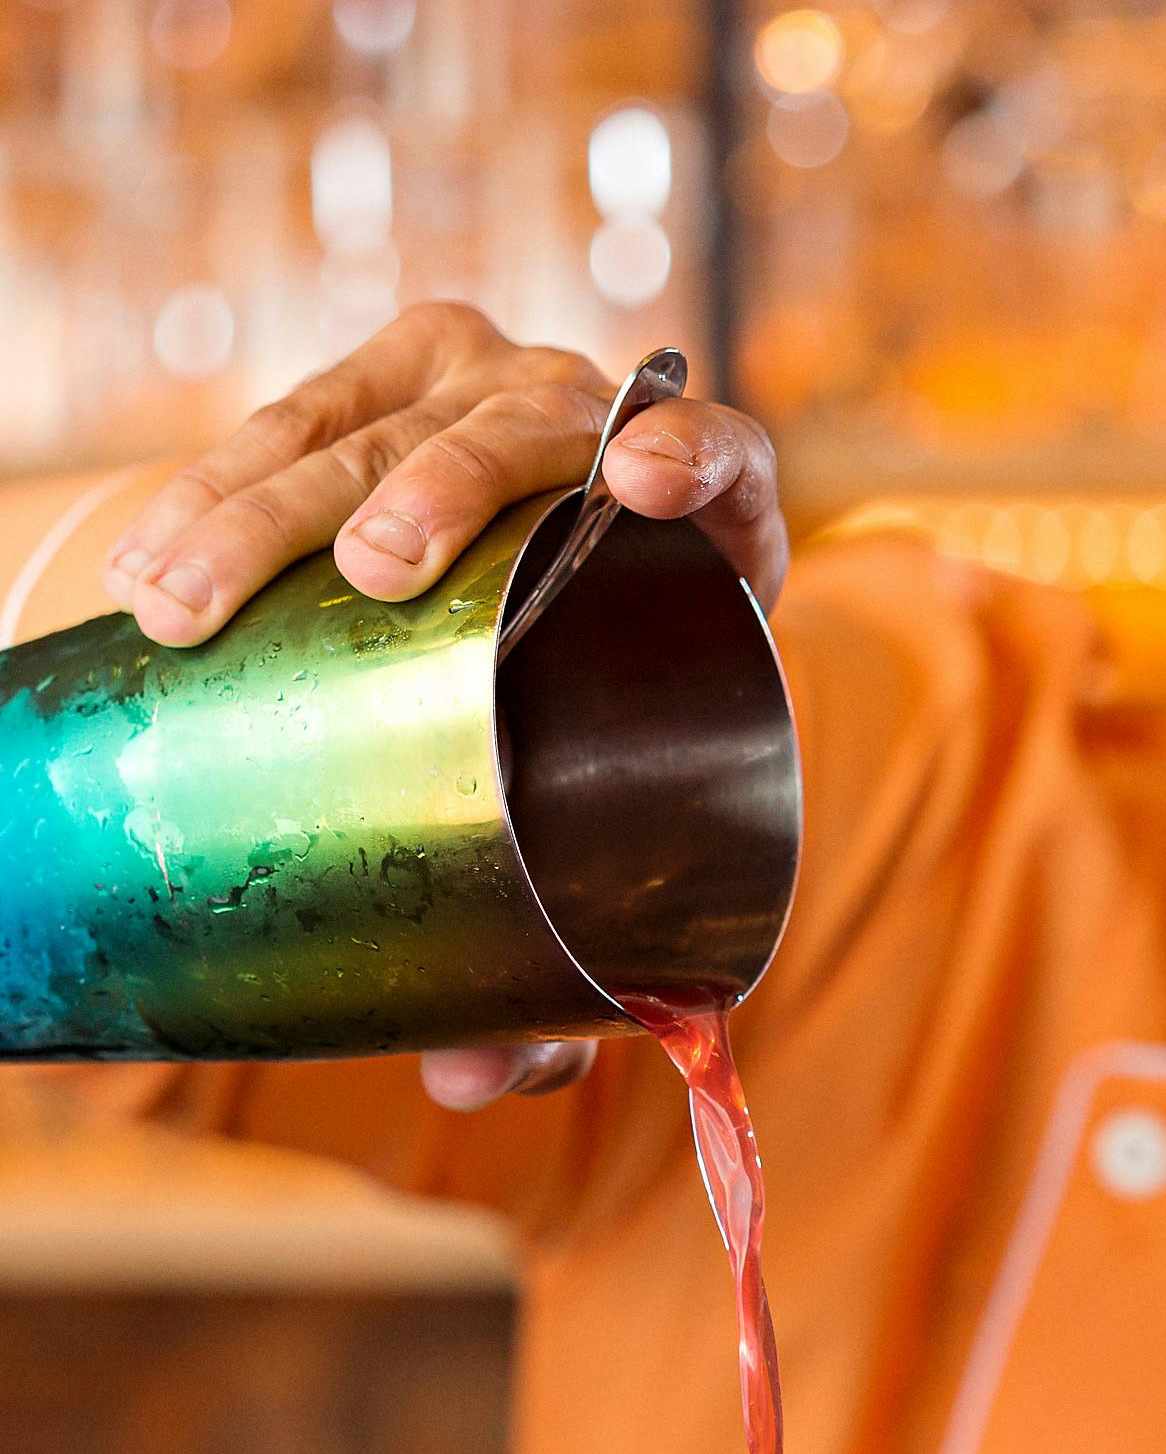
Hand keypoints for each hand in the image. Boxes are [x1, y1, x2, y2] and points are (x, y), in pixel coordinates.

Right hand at [97, 303, 790, 1111]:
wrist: (540, 612)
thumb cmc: (599, 742)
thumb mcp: (615, 836)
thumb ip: (572, 963)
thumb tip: (477, 1081)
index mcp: (711, 521)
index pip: (725, 454)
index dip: (696, 451)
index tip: (644, 481)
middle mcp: (600, 429)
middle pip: (517, 432)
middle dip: (425, 491)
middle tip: (357, 568)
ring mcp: (490, 383)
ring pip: (379, 420)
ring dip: (264, 502)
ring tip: (181, 597)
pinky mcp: (392, 373)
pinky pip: (302, 408)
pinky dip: (215, 480)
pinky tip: (151, 550)